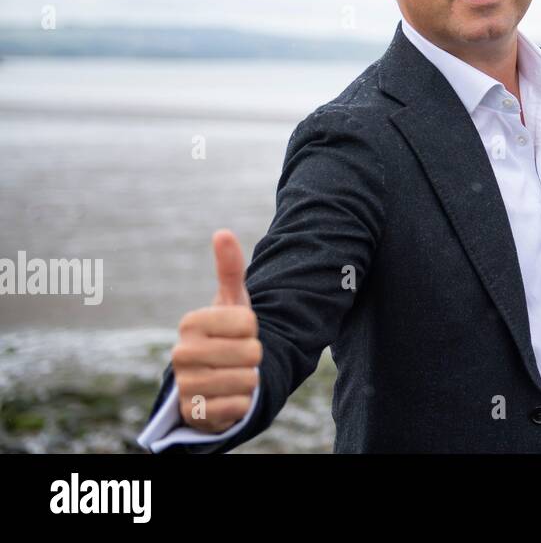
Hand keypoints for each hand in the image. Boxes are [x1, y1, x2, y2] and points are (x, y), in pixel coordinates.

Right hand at [171, 230, 261, 433]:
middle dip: (254, 355)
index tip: (239, 331)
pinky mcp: (194, 414)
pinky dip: (243, 403)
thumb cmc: (226, 334)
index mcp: (190, 322)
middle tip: (239, 356)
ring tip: (234, 374)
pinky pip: (239, 406)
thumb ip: (230, 269)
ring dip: (250, 379)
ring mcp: (185, 385)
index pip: (248, 322)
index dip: (253, 327)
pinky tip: (229, 397)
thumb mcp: (232, 301)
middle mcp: (181, 353)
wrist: (212, 381)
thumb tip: (222, 232)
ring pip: (247, 380)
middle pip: (250, 352)